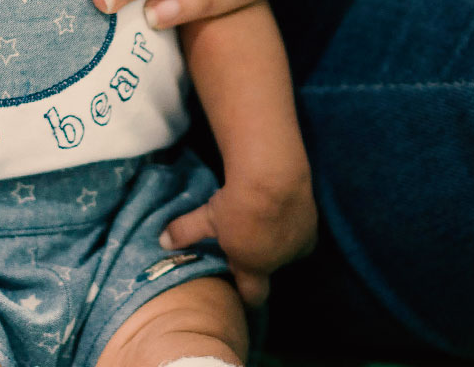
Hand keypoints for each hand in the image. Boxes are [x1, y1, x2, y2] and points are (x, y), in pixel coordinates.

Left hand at [161, 175, 316, 306]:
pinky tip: (277, 209)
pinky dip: (288, 225)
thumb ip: (185, 232)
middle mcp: (280, 261)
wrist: (274, 177)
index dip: (247, 296)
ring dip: (274, 241)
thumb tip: (160, 241)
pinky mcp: (313, 226)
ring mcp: (299, 244)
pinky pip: (298, 233)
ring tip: (260, 218)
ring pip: (285, 250)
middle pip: (268, 267)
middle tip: (244, 237)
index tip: (241, 292)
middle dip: (257, 258)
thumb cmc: (238, 203)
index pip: (254, 295)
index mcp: (254, 266)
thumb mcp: (208, 218)